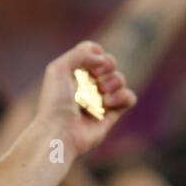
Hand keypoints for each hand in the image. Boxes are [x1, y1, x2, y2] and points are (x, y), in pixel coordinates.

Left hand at [35, 42, 136, 159]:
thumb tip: (102, 59)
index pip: (91, 52)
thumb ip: (81, 53)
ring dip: (114, 81)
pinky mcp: (110, 115)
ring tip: (101, 92)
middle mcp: (86, 86)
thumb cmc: (55, 102)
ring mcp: (99, 100)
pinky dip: (124, 96)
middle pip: (109, 63)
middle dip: (109, 64)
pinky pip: (129, 98)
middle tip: (97, 76)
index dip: (95, 52)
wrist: (59, 132)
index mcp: (72, 73)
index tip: (89, 60)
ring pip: (120, 79)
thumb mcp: (58, 68)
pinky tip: (108, 103)